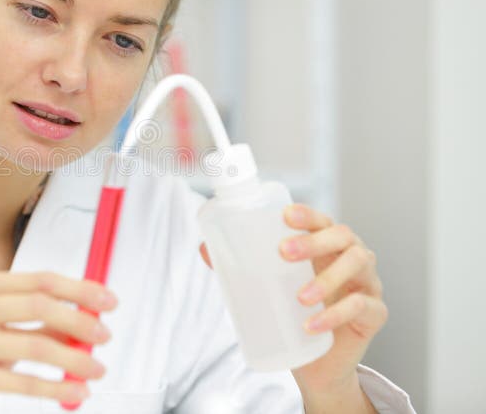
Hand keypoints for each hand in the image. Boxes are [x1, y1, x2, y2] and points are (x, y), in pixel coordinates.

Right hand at [0, 271, 117, 413]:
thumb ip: (36, 321)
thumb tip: (85, 320)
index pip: (40, 279)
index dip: (79, 288)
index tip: (107, 300)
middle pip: (40, 305)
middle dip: (81, 320)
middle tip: (105, 335)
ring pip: (36, 344)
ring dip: (75, 359)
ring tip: (96, 369)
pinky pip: (22, 381)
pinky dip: (55, 387)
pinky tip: (74, 392)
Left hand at [198, 204, 385, 411]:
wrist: (316, 365)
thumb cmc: (293, 314)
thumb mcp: (267, 289)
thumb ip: (240, 269)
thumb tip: (204, 249)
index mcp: (327, 245)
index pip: (322, 220)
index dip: (307, 214)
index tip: (285, 216)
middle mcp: (352, 256)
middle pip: (343, 236)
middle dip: (314, 240)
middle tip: (284, 252)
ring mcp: (368, 283)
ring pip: (358, 264)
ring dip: (327, 278)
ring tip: (300, 296)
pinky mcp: (375, 314)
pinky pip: (363, 307)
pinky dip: (336, 314)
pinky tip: (312, 325)